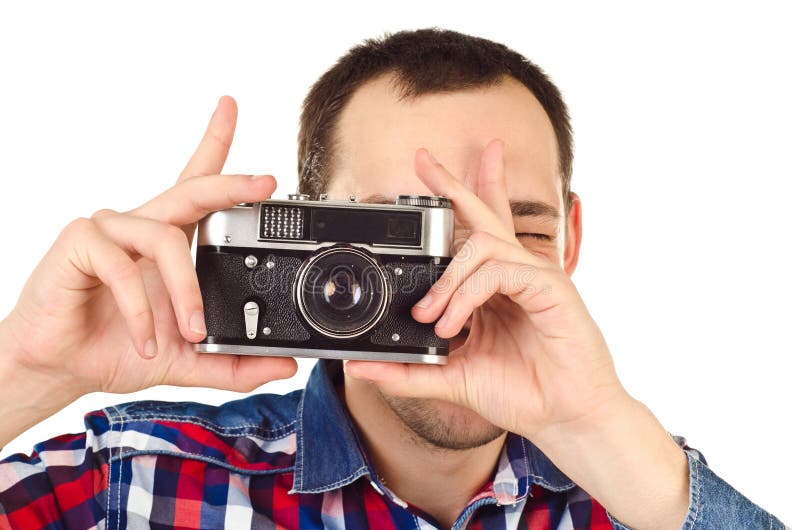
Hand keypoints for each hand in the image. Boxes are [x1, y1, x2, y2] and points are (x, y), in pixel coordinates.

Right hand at [2, 96, 296, 400]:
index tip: (230, 107)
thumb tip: (284, 367)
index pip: (196, 183)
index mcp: (168, 240)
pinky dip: (142, 311)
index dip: (214, 143)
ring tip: (189, 334)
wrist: (62, 368)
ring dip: (187, 292)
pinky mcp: (81, 241)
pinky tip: (144, 339)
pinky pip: (124, 266)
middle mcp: (142, 225)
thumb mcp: (187, 359)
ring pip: (167, 240)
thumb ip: (233, 364)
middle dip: (230, 182)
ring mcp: (111, 228)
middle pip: (192, 189)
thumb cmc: (119, 348)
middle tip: (265, 182)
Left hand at [344, 139, 623, 440]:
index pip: (473, 234)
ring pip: (482, 244)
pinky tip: (454, 323)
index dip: (454, 201)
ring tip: (431, 316)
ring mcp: (534, 276)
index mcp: (494, 287)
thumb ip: (408, 371)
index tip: (424, 174)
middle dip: (454, 183)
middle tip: (423, 157)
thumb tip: (361, 366)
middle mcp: (513, 273)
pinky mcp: (551, 287)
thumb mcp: (452, 379)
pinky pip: (499, 271)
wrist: (564, 417)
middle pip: (484, 213)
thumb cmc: (520, 393)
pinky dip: (467, 294)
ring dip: (446, 278)